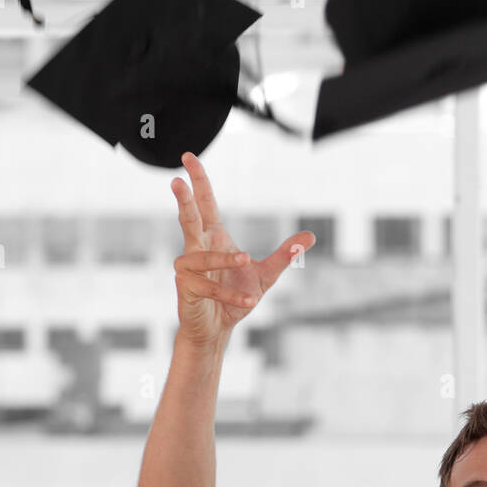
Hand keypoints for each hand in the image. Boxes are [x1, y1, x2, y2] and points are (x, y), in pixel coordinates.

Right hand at [171, 152, 315, 346]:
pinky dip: (233, 295)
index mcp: (213, 237)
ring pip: (203, 257)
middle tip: (176, 181)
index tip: (188, 157)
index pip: (205, 203)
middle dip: (183, 200)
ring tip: (247, 259)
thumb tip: (310, 236)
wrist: (218, 330)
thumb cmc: (235, 297)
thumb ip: (285, 255)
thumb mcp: (266, 275)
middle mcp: (196, 248)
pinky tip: (251, 300)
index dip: (198, 180)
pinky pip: (211, 289)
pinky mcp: (187, 289)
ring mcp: (188, 268)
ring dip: (225, 259)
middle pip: (188, 218)